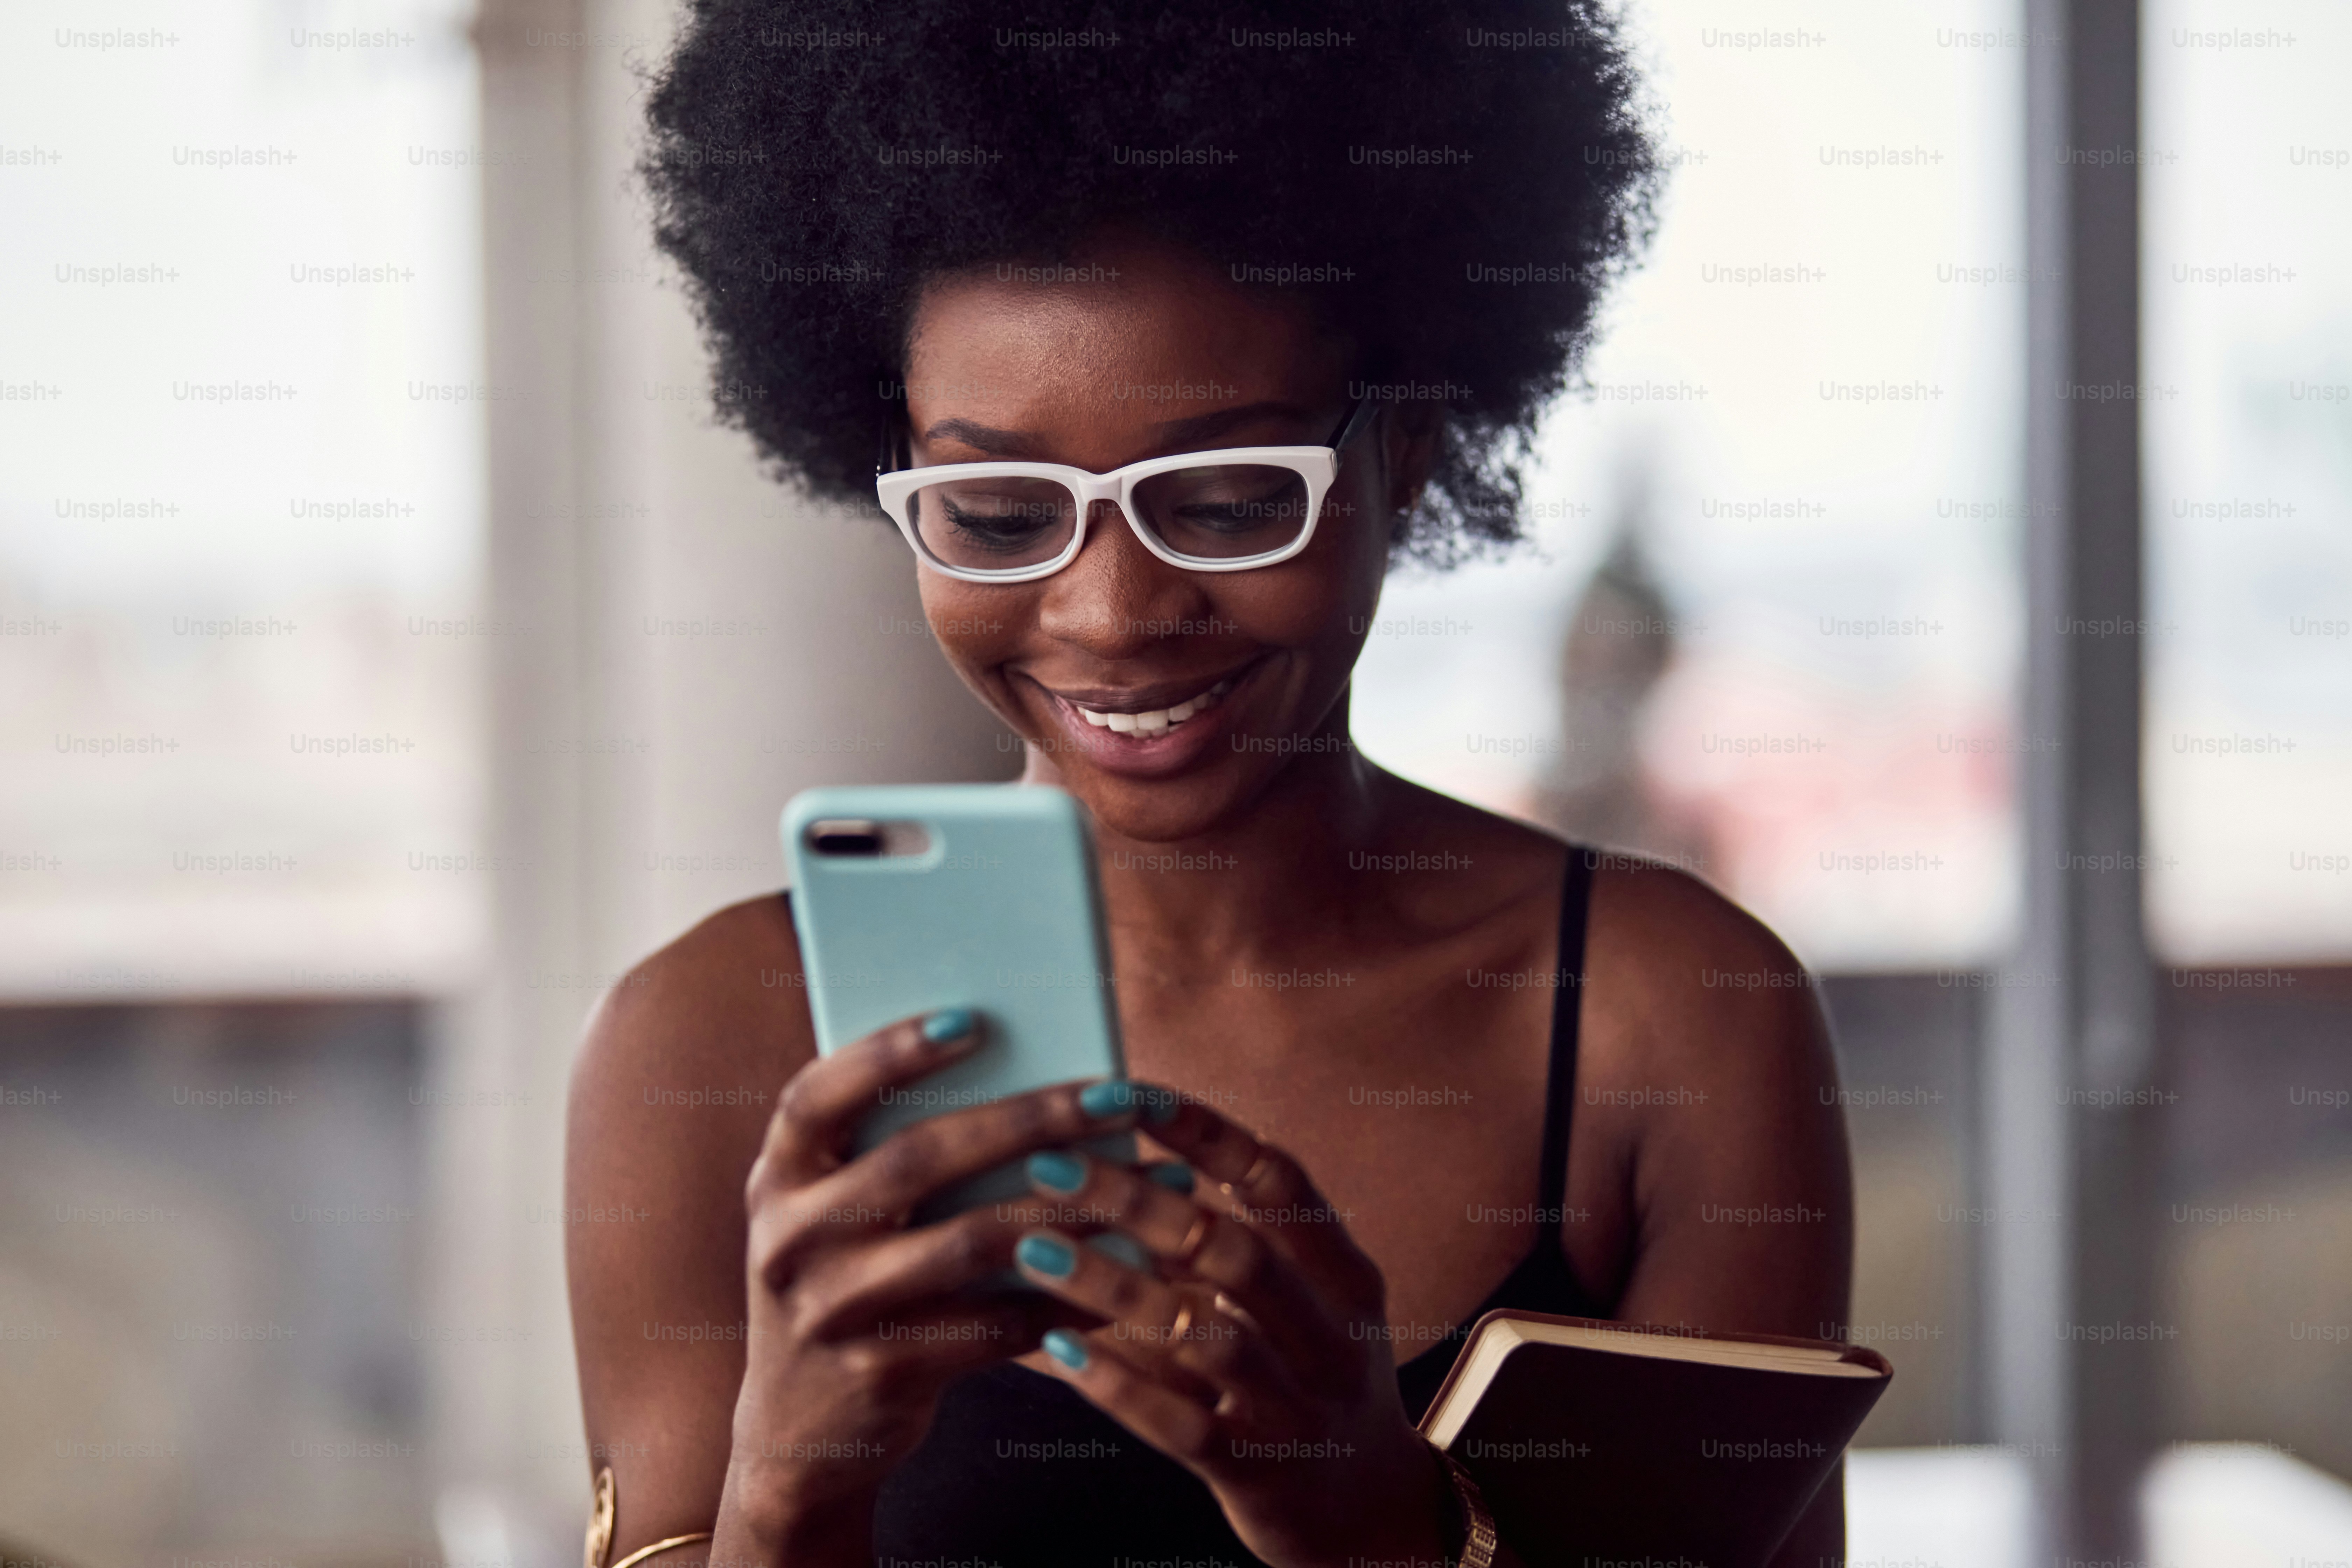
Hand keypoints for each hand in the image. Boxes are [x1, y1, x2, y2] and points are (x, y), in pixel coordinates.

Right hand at [714, 1009, 1145, 1560]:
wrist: (797, 1435)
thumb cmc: (845, 1286)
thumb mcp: (834, 1215)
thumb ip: (888, 1151)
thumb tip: (1021, 1066)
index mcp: (778, 1179)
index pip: (817, 1096)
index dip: (887, 1052)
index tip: (972, 1014)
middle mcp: (791, 1239)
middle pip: (919, 1159)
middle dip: (1030, 1118)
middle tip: (1117, 1093)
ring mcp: (831, 1312)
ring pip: (972, 1245)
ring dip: (1073, 1210)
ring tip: (1152, 1183)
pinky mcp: (883, 1375)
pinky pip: (996, 1327)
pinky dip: (1069, 1298)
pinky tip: (1131, 1275)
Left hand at [1006, 1083, 1460, 1567]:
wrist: (1365, 1515)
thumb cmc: (1299, 1379)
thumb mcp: (1288, 1306)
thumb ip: (1216, 1247)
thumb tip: (1106, 1163)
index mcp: (1343, 1273)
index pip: (1278, 1179)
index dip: (1203, 1129)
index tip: (1122, 1091)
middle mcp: (1334, 1333)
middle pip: (1235, 1249)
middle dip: (1137, 1200)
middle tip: (1049, 1164)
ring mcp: (1301, 1408)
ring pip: (1206, 1335)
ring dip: (1112, 1286)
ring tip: (1030, 1250)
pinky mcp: (1262, 1475)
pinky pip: (1182, 1426)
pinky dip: (1117, 1384)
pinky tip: (1056, 1350)